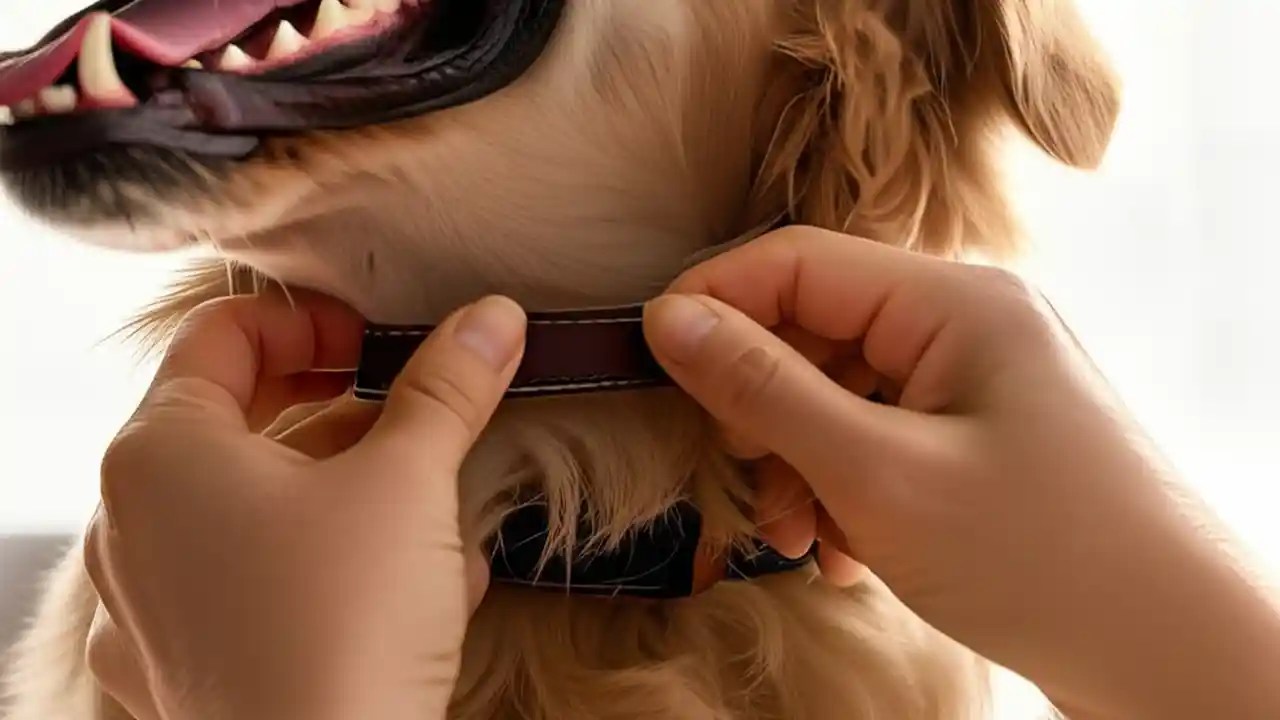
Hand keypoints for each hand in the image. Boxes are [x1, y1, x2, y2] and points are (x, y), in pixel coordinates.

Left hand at [83, 291, 527, 719]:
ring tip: (424, 502)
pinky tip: (412, 590)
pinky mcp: (184, 672)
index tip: (378, 345)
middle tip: (402, 409)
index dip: (308, 321)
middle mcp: (131, 525)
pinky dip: (322, 570)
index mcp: (160, 454)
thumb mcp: (409, 482)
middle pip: (229, 420)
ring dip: (337, 489)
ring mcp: (148, 607)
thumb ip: (446, 388)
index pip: (219, 335)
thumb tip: (492, 317)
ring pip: (244, 509)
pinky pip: (250, 590)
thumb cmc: (343, 625)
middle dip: (331, 406)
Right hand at [642, 226, 1279, 719]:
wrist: (1171, 655)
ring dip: (801, 466)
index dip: (712, 303)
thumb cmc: (1039, 558)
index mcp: (954, 301)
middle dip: (763, 414)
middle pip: (814, 333)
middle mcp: (968, 323)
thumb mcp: (878, 475)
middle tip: (748, 488)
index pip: (795, 261)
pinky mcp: (980, 436)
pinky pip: (880, 437)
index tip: (649, 363)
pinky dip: (846, 490)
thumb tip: (668, 319)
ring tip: (805, 541)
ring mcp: (977, 381)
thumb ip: (765, 390)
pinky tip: (848, 552)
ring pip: (840, 395)